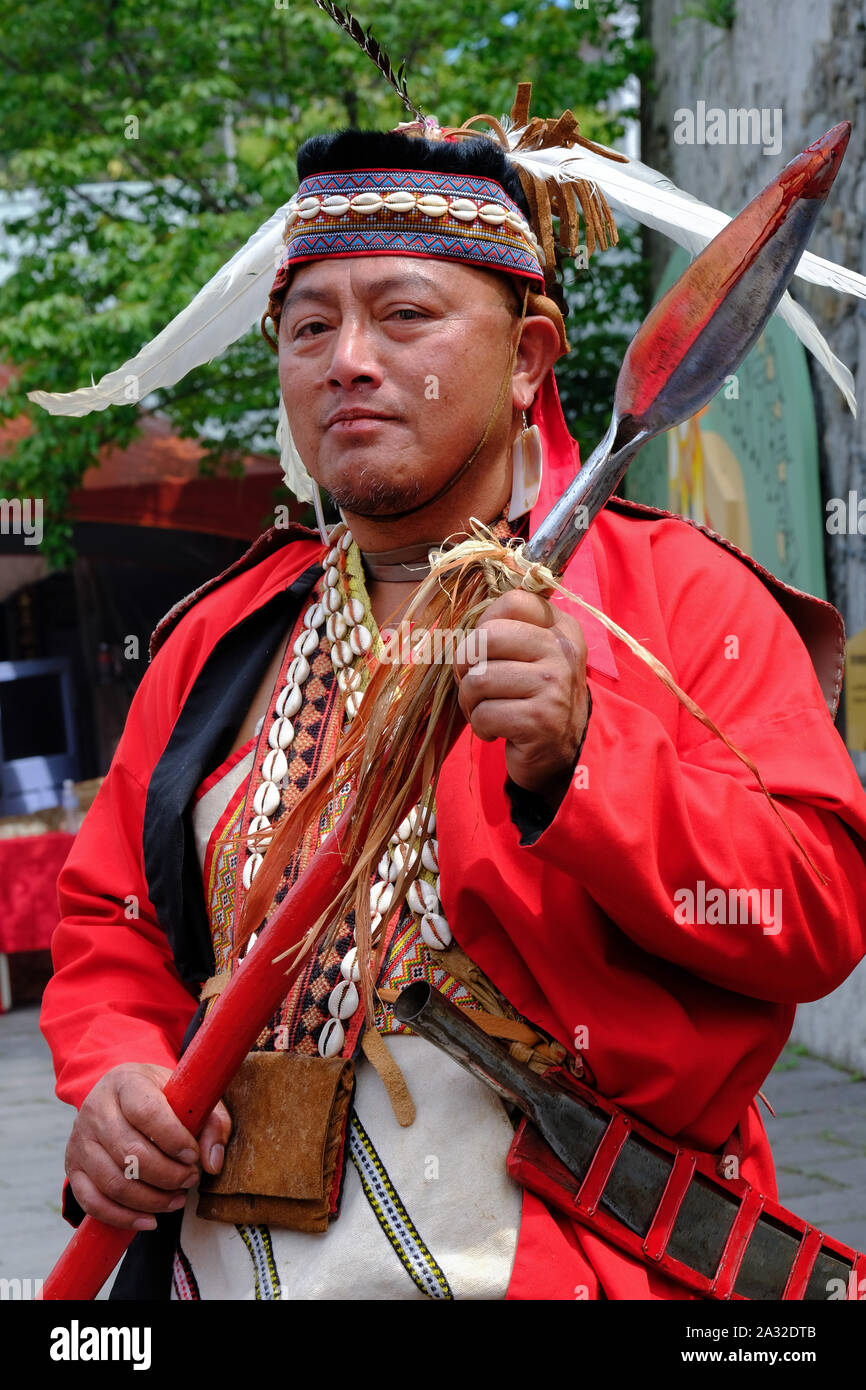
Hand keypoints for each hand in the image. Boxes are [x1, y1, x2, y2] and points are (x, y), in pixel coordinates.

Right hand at [65, 1062, 231, 1230]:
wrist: (121, 1096)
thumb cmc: (161, 1097)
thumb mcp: (189, 1096)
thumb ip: (212, 1123)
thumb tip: (212, 1163)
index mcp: (126, 1083)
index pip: (147, 1112)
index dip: (173, 1139)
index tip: (193, 1156)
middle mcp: (96, 1109)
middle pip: (130, 1153)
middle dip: (167, 1176)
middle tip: (190, 1180)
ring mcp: (80, 1140)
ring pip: (113, 1181)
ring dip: (151, 1200)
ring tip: (177, 1199)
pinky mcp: (73, 1167)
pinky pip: (92, 1202)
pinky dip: (123, 1217)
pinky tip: (150, 1220)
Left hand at [455, 589, 588, 807]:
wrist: (560, 753)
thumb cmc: (534, 698)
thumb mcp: (534, 656)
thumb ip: (507, 631)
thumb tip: (460, 628)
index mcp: (561, 628)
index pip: (512, 602)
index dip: (484, 624)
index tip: (487, 651)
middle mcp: (562, 651)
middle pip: (486, 636)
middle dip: (466, 665)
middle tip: (475, 685)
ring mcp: (554, 685)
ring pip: (479, 680)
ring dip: (471, 702)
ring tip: (486, 711)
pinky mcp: (540, 720)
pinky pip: (485, 714)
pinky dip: (481, 727)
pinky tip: (496, 731)